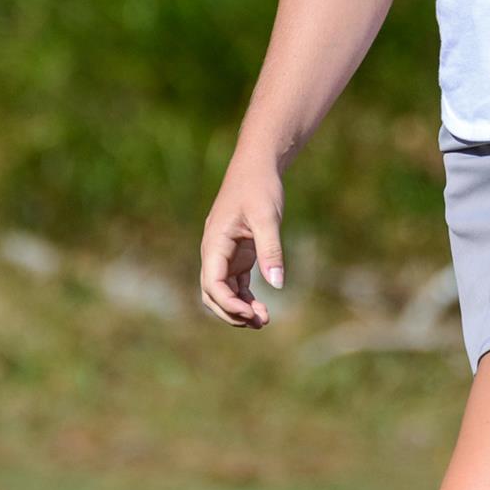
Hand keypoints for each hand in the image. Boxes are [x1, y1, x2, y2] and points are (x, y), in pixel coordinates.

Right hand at [199, 161, 285, 327]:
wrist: (257, 167)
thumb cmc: (259, 187)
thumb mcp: (268, 217)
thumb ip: (271, 250)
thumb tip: (277, 284)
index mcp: (214, 243)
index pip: (212, 284)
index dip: (228, 304)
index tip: (251, 314)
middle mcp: (214, 252)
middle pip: (213, 294)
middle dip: (232, 312)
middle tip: (260, 322)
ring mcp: (225, 255)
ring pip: (224, 292)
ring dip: (240, 309)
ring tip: (264, 321)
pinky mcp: (238, 254)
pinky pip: (236, 284)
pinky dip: (246, 298)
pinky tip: (262, 308)